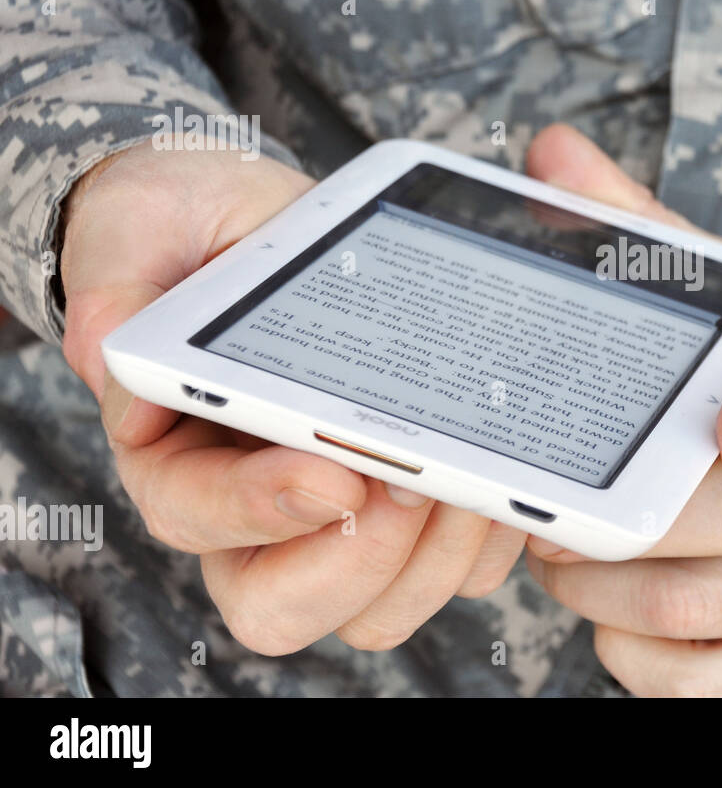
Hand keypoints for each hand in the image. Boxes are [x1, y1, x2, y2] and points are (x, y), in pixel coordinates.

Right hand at [61, 143, 524, 654]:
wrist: (258, 224)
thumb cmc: (192, 233)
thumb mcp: (142, 229)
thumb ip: (118, 280)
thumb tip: (108, 354)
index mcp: (175, 456)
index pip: (199, 518)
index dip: (265, 509)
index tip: (337, 472)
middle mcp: (253, 510)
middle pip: (290, 603)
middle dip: (366, 554)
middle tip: (420, 478)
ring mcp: (335, 519)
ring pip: (384, 600)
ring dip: (439, 549)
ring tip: (476, 466)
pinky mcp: (404, 509)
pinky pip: (453, 565)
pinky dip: (487, 532)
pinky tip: (506, 463)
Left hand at [522, 125, 721, 695]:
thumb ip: (662, 238)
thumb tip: (551, 156)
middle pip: (717, 521)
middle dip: (602, 521)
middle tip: (538, 505)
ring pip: (690, 607)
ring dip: (594, 589)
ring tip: (558, 555)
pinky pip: (706, 681)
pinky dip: (634, 655)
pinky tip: (612, 617)